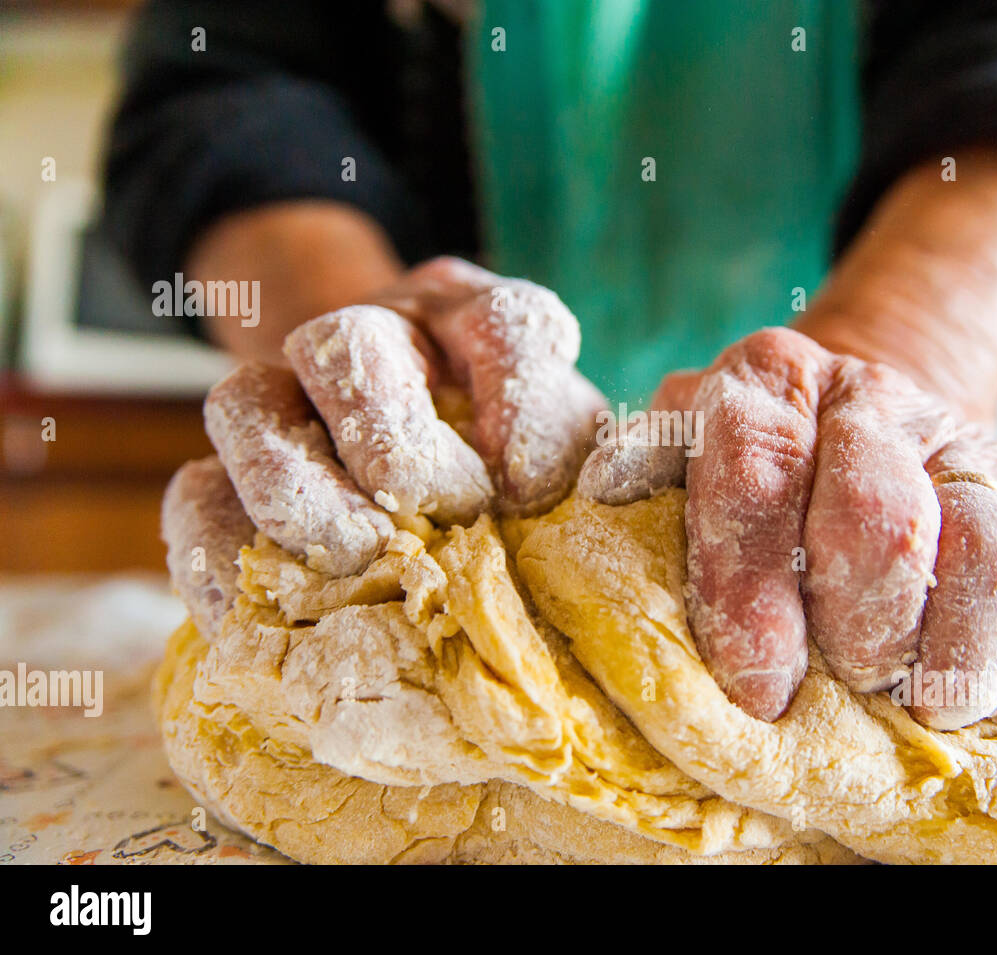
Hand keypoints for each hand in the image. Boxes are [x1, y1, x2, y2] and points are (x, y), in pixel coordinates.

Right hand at [180, 258, 605, 586]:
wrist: (422, 483)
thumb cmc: (519, 471)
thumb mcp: (573, 454)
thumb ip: (598, 462)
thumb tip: (607, 495)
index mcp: (476, 319)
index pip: (504, 322)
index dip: (520, 400)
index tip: (534, 490)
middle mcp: (374, 335)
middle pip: (347, 343)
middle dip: (391, 441)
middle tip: (440, 519)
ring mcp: (286, 391)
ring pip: (243, 403)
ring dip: (296, 493)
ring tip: (360, 560)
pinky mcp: (228, 470)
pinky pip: (191, 498)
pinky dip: (221, 560)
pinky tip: (262, 617)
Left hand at [578, 327, 996, 728]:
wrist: (862, 425)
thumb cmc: (747, 474)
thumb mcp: (677, 456)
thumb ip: (639, 473)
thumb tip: (600, 496)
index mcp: (767, 380)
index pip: (755, 466)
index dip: (751, 587)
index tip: (756, 690)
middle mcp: (871, 397)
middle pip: (880, 512)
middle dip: (860, 625)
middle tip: (848, 682)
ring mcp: (966, 442)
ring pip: (986, 544)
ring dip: (955, 650)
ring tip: (922, 705)